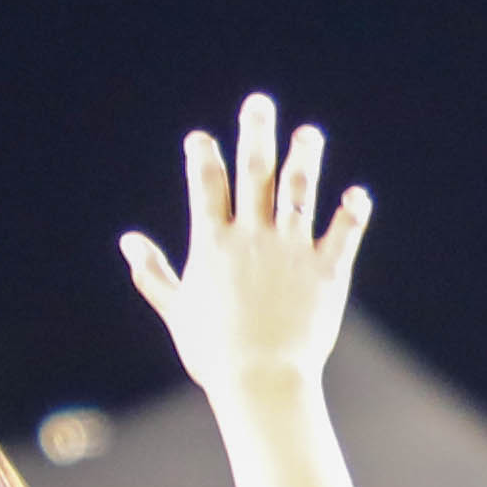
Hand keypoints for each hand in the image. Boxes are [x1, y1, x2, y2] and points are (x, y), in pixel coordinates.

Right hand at [120, 93, 369, 401]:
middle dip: (255, 135)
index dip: (201, 156)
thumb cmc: (214, 353)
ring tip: (309, 134)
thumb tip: (128, 241)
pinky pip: (343, 233)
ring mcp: (291, 252)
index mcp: (214, 245)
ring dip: (305, 159)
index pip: (206, 185)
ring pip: (299, 192)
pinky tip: (358, 194)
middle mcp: (252, 239)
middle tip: (259, 103)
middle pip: (255, 173)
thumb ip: (153, 273)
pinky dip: (352, 212)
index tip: (200, 139)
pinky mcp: (327, 271)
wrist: (261, 383)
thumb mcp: (176, 310)